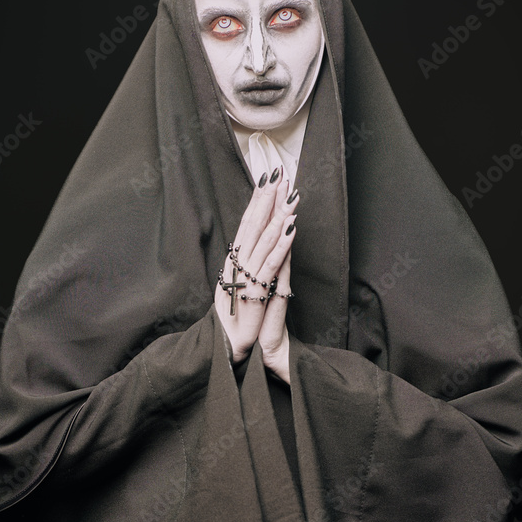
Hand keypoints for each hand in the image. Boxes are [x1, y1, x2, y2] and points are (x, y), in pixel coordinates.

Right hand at [215, 167, 297, 367]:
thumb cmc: (239, 318)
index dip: (258, 201)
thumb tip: (264, 243)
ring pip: (263, 241)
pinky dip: (281, 245)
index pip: (247, 225)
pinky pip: (270, 265)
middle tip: (278, 173)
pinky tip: (291, 228)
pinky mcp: (255, 294)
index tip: (268, 179)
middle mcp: (236, 265)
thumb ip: (252, 264)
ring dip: (277, 216)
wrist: (230, 349)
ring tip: (289, 195)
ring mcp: (244, 278)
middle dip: (266, 198)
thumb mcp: (245, 286)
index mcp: (233, 262)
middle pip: (252, 225)